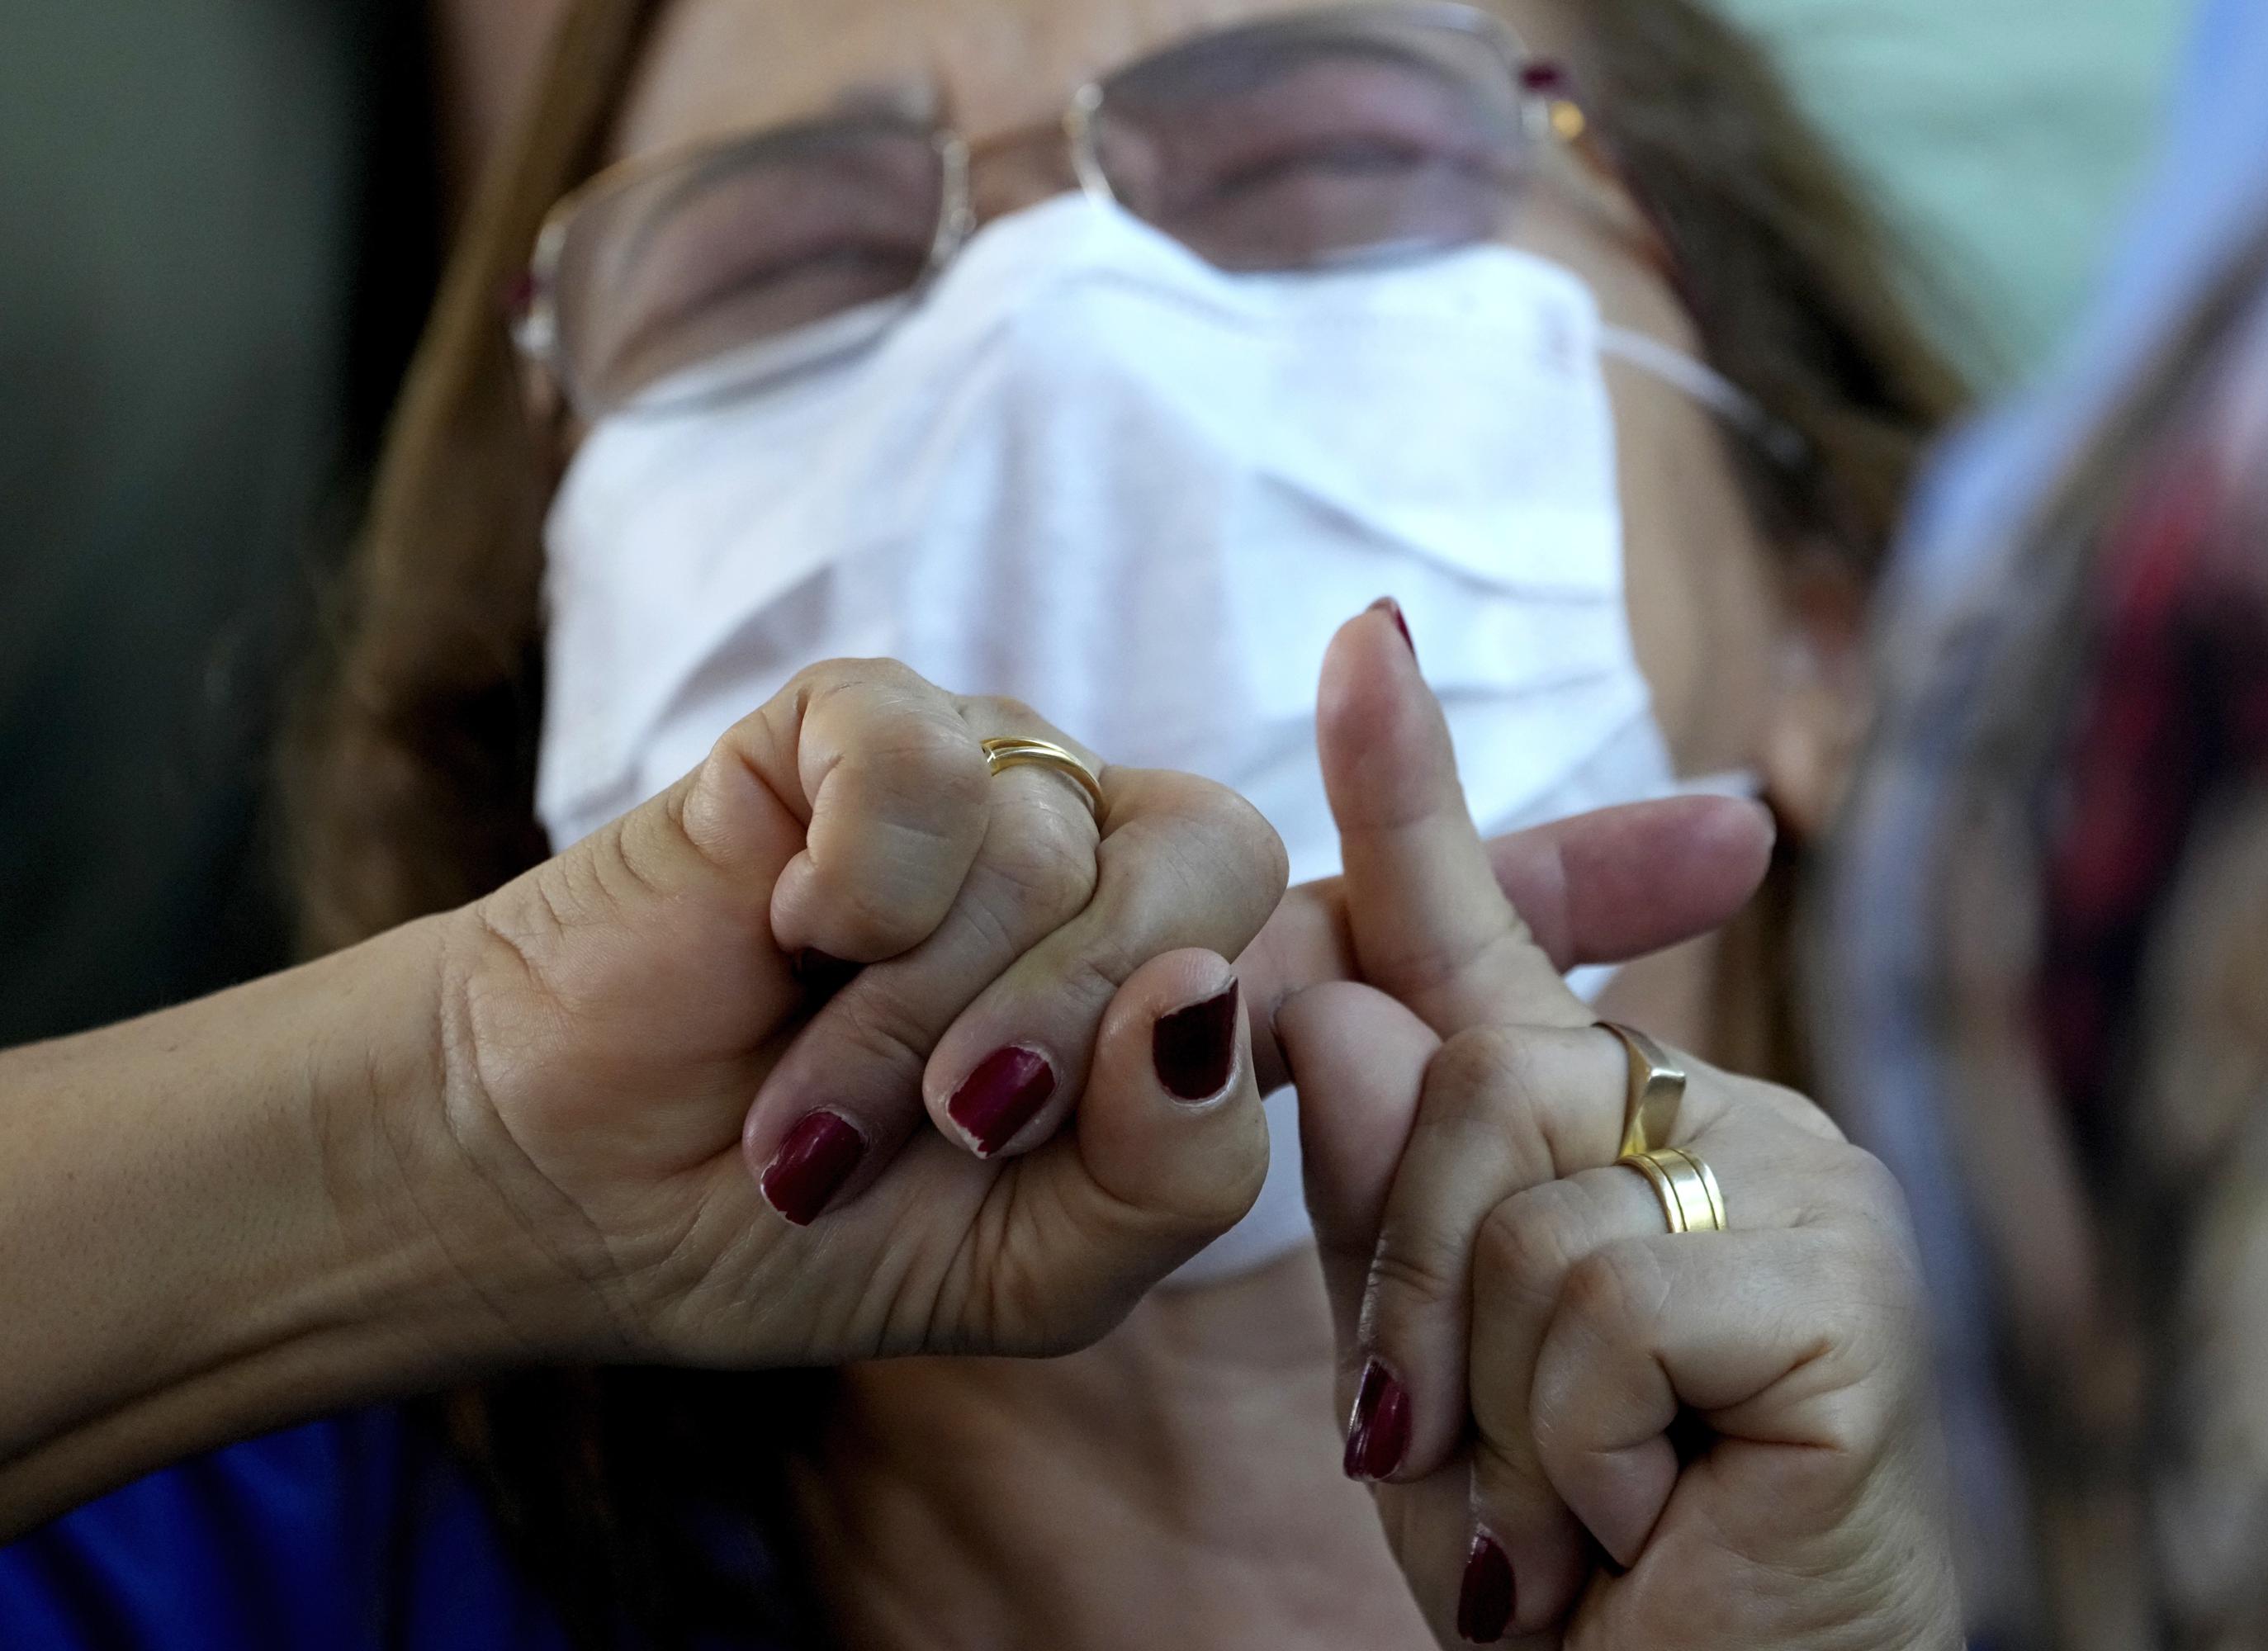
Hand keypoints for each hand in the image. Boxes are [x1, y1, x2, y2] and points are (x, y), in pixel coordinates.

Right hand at [430, 658, 1285, 1365]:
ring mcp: (984, 775)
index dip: (1271, 1001)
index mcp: (1175, 980)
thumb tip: (1205, 997)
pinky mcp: (852, 720)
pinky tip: (793, 930)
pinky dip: (859, 877)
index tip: (1162, 1092)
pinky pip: (924, 757)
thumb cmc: (815, 1226)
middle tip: (949, 1127)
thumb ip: (1176, 1173)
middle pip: (1214, 863)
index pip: (1322, 941)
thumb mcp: (1036, 1269)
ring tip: (813, 1110)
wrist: (574, 1193)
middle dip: (1066, 1027)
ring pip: (1046, 843)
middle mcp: (1102, 856)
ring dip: (907, 1018)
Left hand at [1279, 611, 1959, 1646]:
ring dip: (1482, 1405)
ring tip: (1562, 1515)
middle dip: (1405, 1293)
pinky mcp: (1842, 1283)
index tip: (1361, 635)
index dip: (1407, 790)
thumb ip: (1378, 1192)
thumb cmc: (1560, 1559)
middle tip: (1439, 1456)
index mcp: (1614, 1120)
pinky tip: (1637, 1520)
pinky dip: (1563, 1449)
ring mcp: (1804, 1185)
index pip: (1485, 934)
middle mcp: (1727, 1114)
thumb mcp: (1420, 1368)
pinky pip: (1603, 1297)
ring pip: (1518, 1191)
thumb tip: (1335, 996)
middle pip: (1464, 1078)